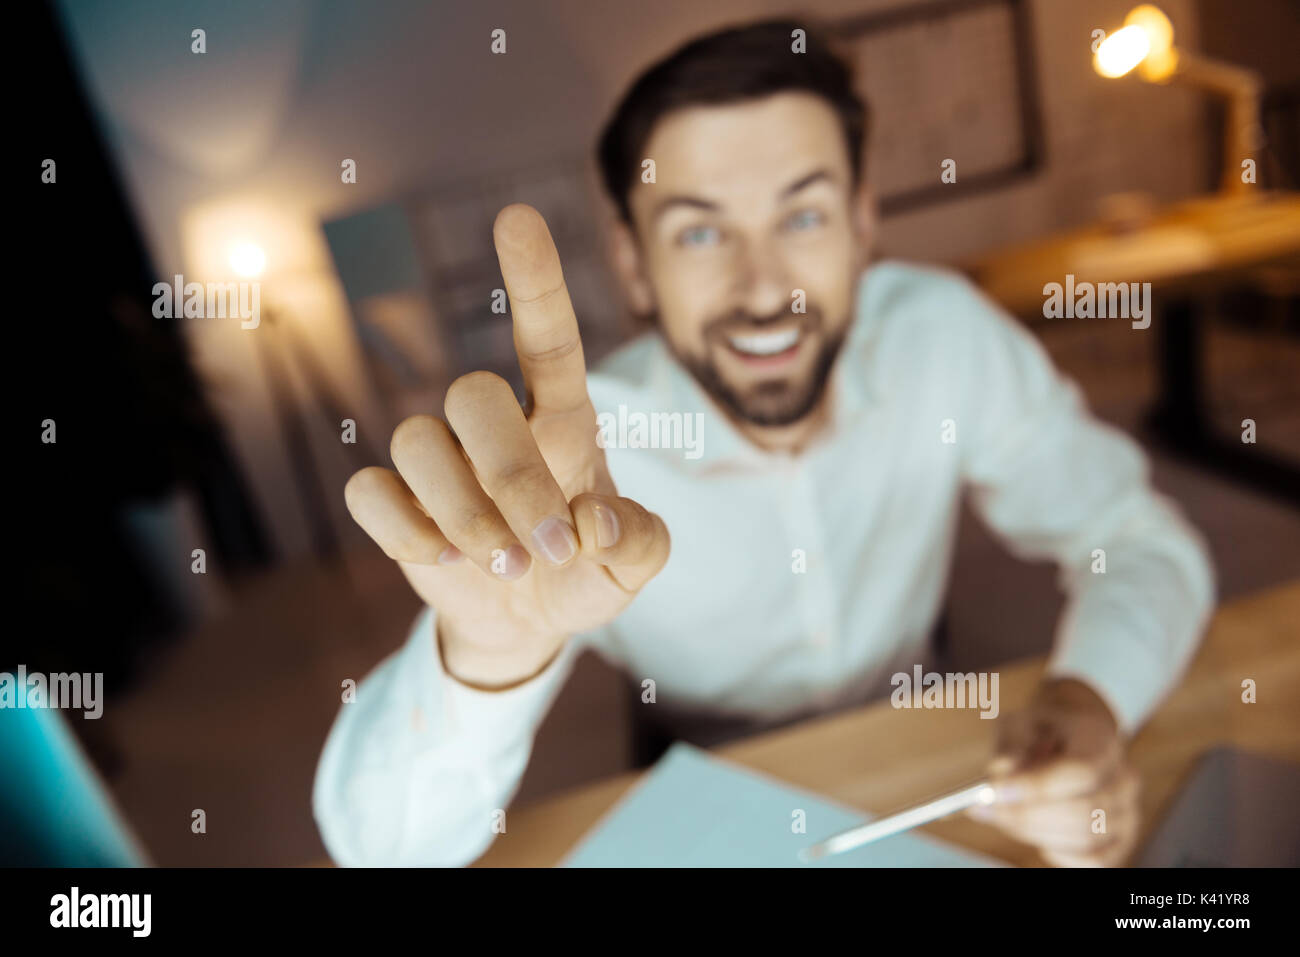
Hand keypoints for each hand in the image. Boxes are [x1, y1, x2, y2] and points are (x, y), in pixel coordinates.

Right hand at [344, 204, 670, 687]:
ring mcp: (437, 460)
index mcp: (560, 419)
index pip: (547, 336)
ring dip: (465, 518)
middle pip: (472, 395)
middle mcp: (493, 424)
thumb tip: (593, 522)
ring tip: (507, 566)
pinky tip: (444, 559)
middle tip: (550, 548)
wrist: (529, 622)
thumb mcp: (632, 565)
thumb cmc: (585, 571)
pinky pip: (368, 491)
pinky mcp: (393, 503)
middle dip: (510, 478)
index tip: (516, 217)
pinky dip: (406, 533)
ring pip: (414, 444)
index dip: (533, 279)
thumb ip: (639, 543)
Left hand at [969, 678, 1139, 866]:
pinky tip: (1038, 837)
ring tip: (1003, 815)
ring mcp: (1128, 811)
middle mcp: (1123, 777)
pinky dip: (1061, 854)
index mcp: (1100, 740)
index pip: (1081, 772)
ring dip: (1035, 833)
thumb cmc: (1042, 730)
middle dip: (1027, 815)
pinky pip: (1095, 860)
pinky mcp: (1121, 839)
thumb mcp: (1020, 722)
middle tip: (985, 808)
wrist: (1071, 735)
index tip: (996, 791)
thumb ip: (1011, 745)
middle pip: (1084, 811)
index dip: (1038, 787)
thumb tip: (1002, 771)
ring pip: (1085, 839)